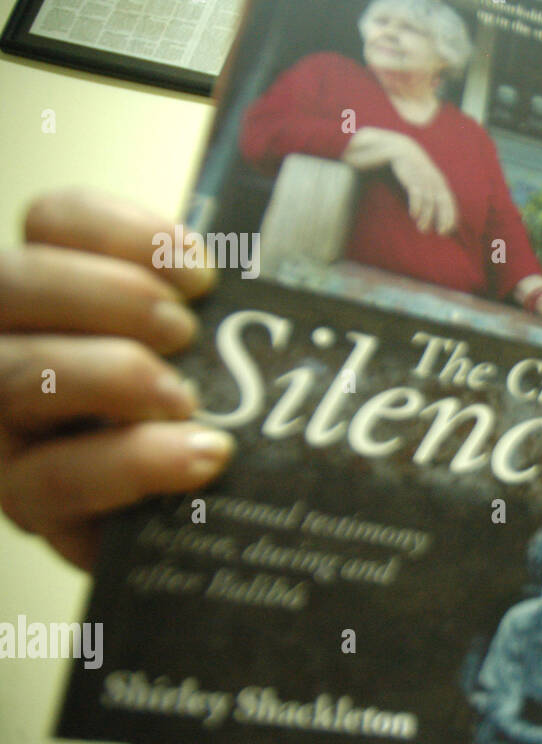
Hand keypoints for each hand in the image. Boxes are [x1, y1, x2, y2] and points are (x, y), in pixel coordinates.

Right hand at [0, 188, 234, 572]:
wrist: (205, 522)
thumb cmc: (213, 417)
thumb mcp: (223, 352)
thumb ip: (237, 309)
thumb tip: (310, 277)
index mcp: (59, 292)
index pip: (54, 222)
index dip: (121, 230)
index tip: (201, 272)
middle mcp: (14, 344)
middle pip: (15, 284)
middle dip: (109, 294)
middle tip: (184, 329)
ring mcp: (11, 424)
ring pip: (19, 375)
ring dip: (113, 375)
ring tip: (188, 400)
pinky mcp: (31, 502)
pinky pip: (53, 478)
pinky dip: (132, 462)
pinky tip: (202, 458)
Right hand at [386, 134, 457, 235]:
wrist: (403, 149)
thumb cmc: (414, 170)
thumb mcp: (425, 182)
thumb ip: (431, 196)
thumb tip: (433, 215)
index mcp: (440, 183)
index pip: (449, 202)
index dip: (450, 217)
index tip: (446, 232)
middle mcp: (435, 181)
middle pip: (443, 202)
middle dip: (443, 218)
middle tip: (441, 232)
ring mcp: (423, 178)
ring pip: (429, 200)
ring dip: (427, 216)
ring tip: (423, 229)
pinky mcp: (412, 176)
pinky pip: (416, 192)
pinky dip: (416, 205)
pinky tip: (413, 215)